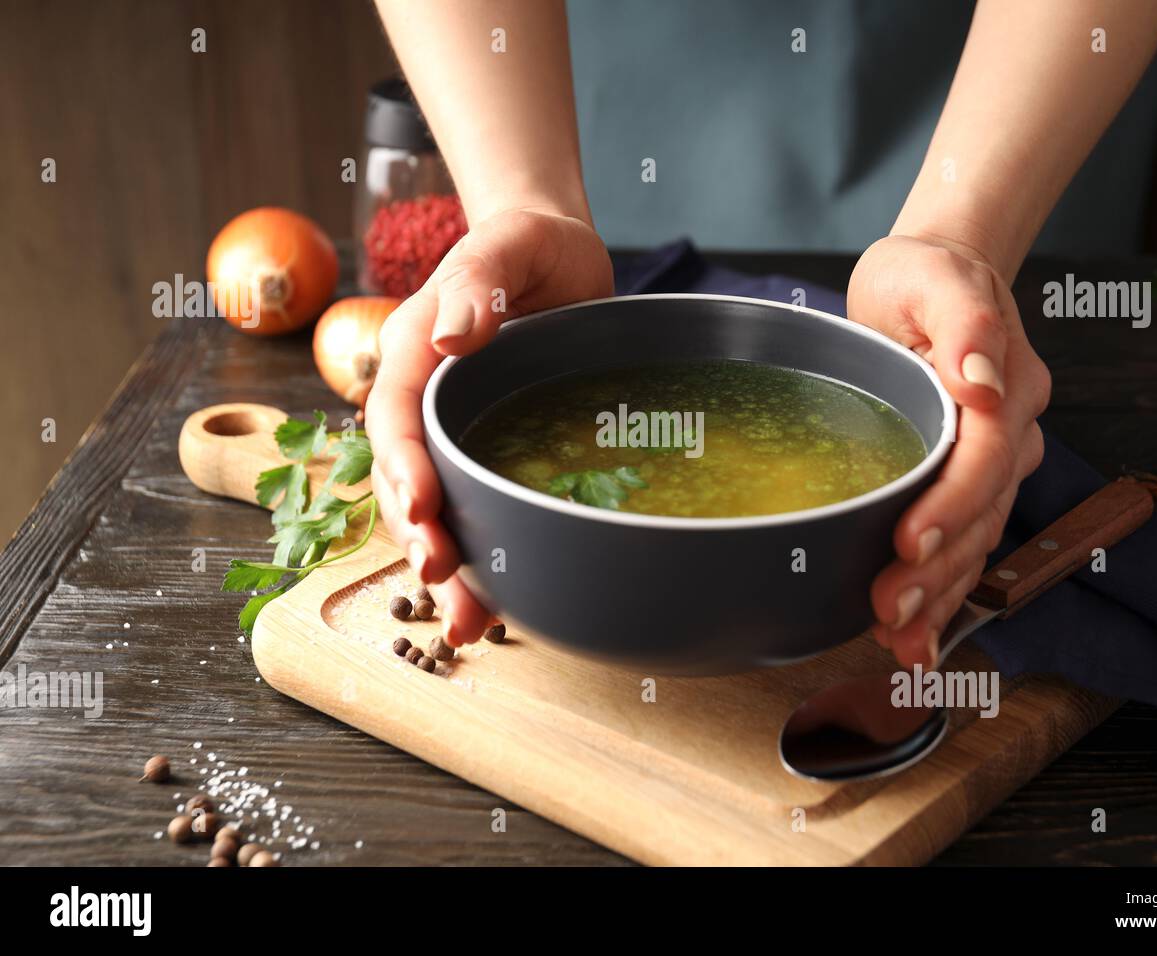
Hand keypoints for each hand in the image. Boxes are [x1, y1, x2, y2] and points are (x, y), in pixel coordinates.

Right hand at [365, 207, 612, 644]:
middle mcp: (424, 403)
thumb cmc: (530, 243)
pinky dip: (486, 560)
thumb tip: (449, 334)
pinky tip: (502, 609)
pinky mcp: (489, 454)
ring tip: (468, 626)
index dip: (403, 468)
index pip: (396, 419)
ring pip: (438, 511)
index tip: (422, 510)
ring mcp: (455, 434)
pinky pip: (478, 511)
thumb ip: (476, 280)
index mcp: (413, 354)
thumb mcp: (508, 243)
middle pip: (406, 480)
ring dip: (448, 568)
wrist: (556, 257)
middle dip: (420, 536)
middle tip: (444, 581)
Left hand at [848, 234, 1049, 668]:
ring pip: (977, 543)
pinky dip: (941, 597)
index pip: (986, 456)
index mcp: (1006, 386)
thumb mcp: (931, 275)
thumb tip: (980, 376)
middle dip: (939, 571)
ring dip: (939, 598)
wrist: (931, 285)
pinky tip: (912, 640)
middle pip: (982, 514)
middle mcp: (1011, 434)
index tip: (910, 541)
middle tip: (888, 610)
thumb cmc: (922, 277)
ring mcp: (996, 466)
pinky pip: (964, 548)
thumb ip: (963, 317)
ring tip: (897, 641)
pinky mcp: (969, 487)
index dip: (952, 503)